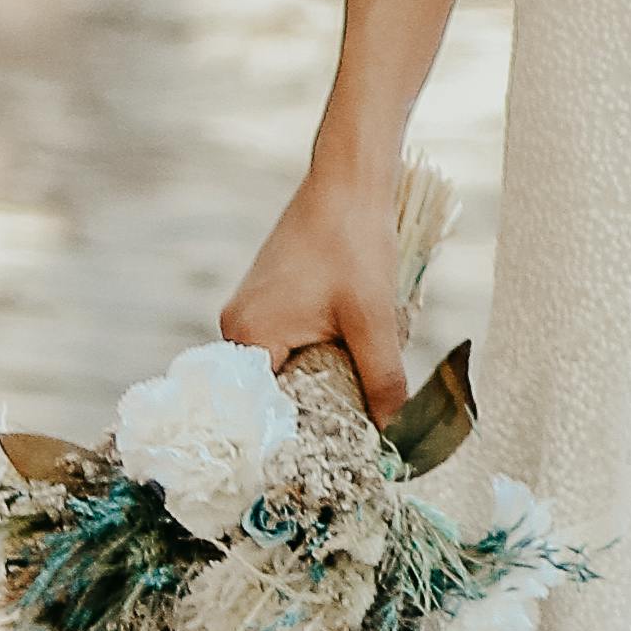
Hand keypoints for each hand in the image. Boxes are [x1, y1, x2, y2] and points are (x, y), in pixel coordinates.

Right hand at [222, 165, 411, 422]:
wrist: (349, 182)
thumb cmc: (356, 243)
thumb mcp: (374, 320)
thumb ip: (382, 380)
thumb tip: (394, 437)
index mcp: (248, 336)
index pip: (264, 410)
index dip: (300, 432)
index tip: (336, 448)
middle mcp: (236, 327)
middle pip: (275, 391)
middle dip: (317, 403)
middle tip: (359, 418)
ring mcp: (251, 311)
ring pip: (287, 366)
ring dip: (323, 374)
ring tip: (359, 378)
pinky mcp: (269, 298)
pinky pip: (290, 342)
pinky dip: (320, 350)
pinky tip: (351, 344)